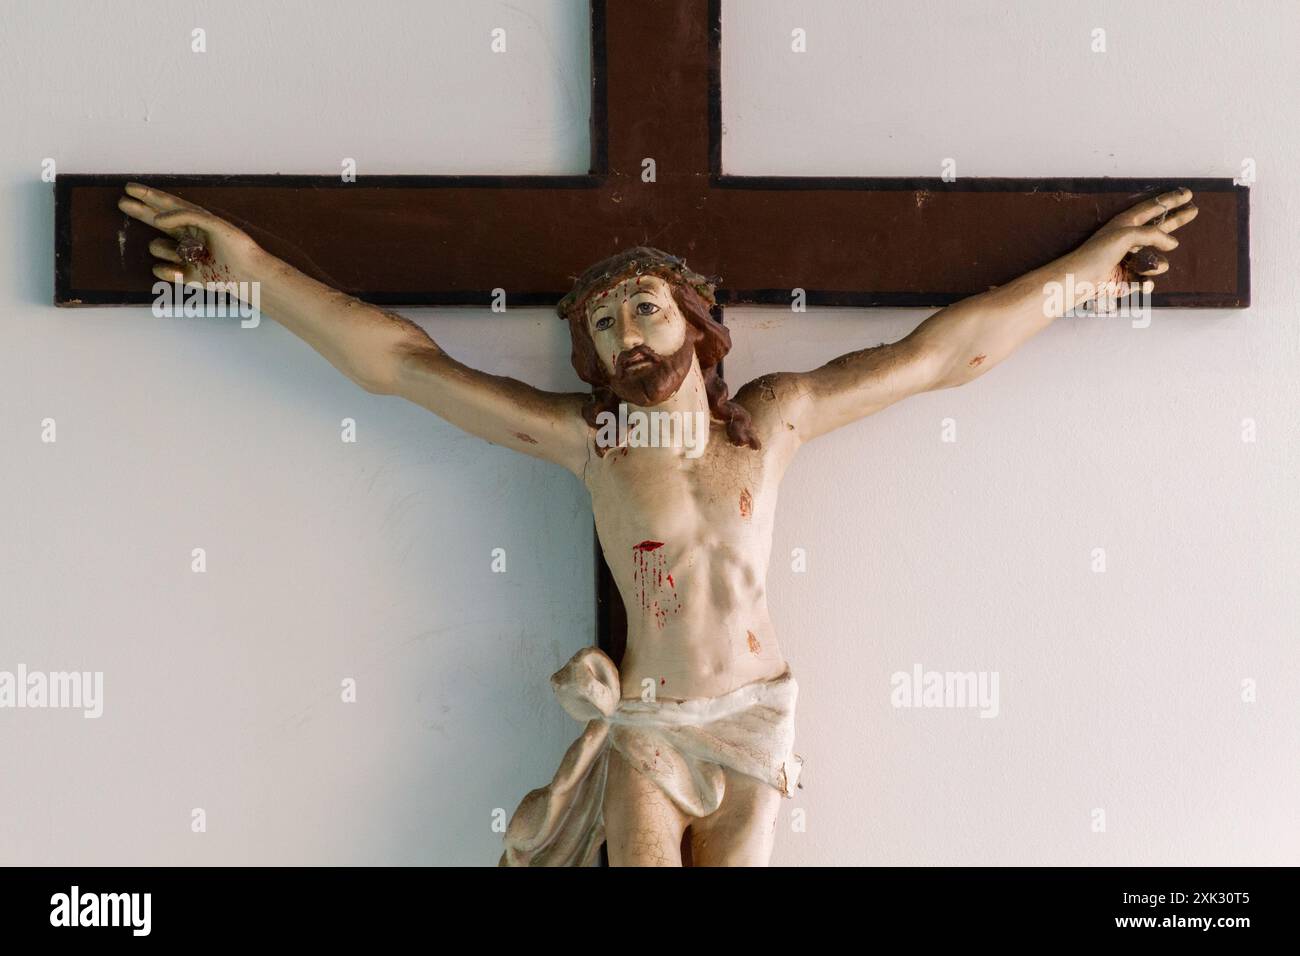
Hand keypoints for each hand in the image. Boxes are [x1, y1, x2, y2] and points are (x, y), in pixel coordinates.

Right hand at [118, 183, 262, 286]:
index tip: (130, 188)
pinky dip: (168, 271)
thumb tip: (159, 219)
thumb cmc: (236, 246)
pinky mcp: (185, 275)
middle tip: (123, 203)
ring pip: (156, 247)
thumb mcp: (213, 223)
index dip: (148, 196)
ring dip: (164, 250)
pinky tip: (182, 271)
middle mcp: (187, 236)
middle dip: (140, 211)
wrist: (248, 275)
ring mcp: (184, 255)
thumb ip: (185, 216)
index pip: (167, 205)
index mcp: (195, 221)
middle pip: (155, 220)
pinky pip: (161, 271)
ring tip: (184, 254)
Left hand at [1075, 187, 1198, 293]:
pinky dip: (1146, 283)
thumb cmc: (1099, 252)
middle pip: (1161, 227)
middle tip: (1194, 210)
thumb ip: (1153, 234)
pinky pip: (1147, 280)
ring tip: (1142, 266)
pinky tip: (1142, 283)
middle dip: (1177, 219)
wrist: (1082, 279)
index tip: (1188, 193)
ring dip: (1155, 265)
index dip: (1170, 200)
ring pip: (1158, 261)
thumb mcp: (1127, 234)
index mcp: (1127, 223)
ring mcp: (1131, 259)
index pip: (1154, 208)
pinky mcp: (1129, 278)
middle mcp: (1131, 239)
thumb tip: (1173, 243)